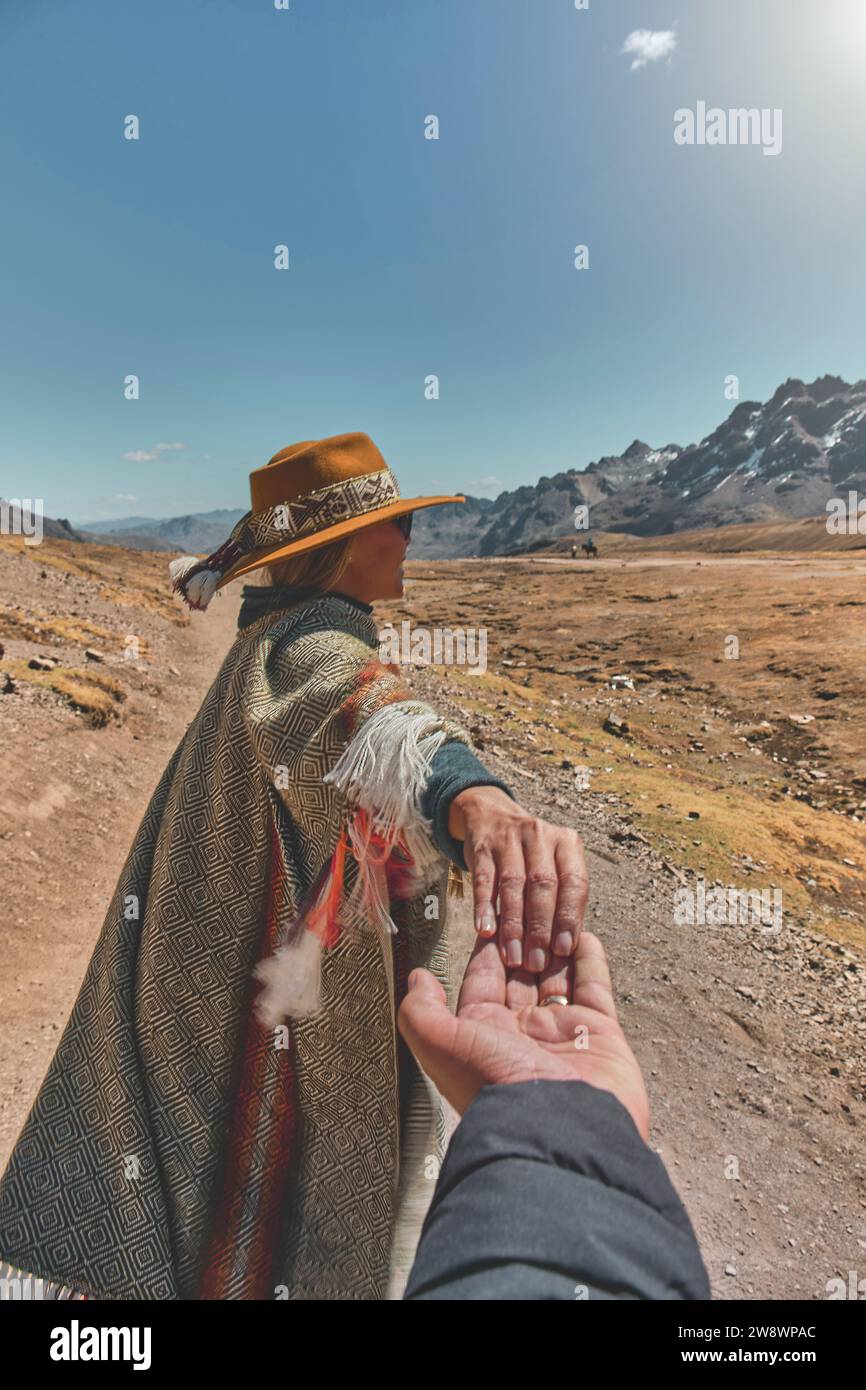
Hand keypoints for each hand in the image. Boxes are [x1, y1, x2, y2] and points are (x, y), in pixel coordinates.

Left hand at [397, 930, 649, 1137]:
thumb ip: (422, 1011)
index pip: (482, 982)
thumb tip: (417, 979)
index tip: (490, 920)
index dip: (485, 951)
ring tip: (553, 917)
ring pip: (558, 978)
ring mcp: (562, 1033)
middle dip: (521, 946)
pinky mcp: (600, 1034)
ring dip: (553, 948)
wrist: (562, 1127)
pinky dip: (589, 960)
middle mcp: (522, 1034)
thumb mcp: (444, 1045)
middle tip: (525, 913)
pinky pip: (594, 988)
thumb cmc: (499, 1087)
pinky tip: (584, 936)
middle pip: (521, 977)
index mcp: (484, 1035)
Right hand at [448, 785, 587, 972]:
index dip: (569, 917)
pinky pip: (484, 880)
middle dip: (540, 928)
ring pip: (513, 885)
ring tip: (513, 957)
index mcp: (567, 843)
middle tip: (536, 963)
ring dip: (513, 925)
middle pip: (542, 885)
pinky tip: (485, 932)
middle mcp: (540, 836)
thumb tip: (566, 947)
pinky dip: (485, 907)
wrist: (491, 815)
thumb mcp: (553, 864)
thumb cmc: (530, 855)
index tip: (564, 950)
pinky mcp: (482, 847)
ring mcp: (509, 839)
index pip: (574, 882)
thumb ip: (561, 898)